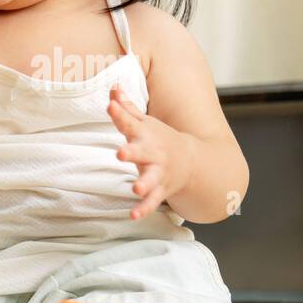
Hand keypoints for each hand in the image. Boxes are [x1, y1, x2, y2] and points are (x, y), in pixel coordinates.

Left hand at [106, 83, 195, 219]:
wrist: (192, 162)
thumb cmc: (160, 140)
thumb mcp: (145, 123)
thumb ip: (127, 108)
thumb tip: (113, 87)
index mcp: (145, 135)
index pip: (130, 122)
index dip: (119, 113)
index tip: (111, 105)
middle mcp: (153, 153)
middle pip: (141, 152)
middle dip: (132, 152)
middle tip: (121, 153)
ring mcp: (158, 173)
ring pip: (150, 180)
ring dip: (143, 184)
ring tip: (135, 189)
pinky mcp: (160, 191)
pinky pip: (151, 202)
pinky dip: (144, 209)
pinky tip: (133, 215)